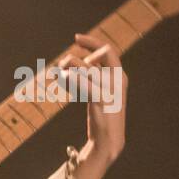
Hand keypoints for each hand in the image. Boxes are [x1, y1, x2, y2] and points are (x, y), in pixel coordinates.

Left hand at [57, 32, 126, 178]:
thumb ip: (92, 76)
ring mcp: (111, 90)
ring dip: (68, 70)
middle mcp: (118, 80)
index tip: (76, 38)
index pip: (108, 50)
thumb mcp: (98, 91)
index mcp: (120, 76)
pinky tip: (63, 82)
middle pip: (98, 55)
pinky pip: (83, 81)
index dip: (92, 42)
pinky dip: (71, 78)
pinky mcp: (102, 100)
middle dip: (77, 56)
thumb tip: (74, 62)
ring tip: (59, 78)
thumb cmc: (101, 115)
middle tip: (62, 65)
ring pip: (87, 68)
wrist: (108, 140)